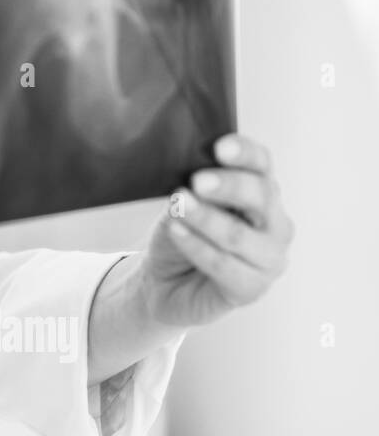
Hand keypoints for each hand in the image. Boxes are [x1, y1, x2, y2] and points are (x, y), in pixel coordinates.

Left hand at [142, 133, 294, 327]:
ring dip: (206, 218)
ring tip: (177, 206)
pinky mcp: (252, 288)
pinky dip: (197, 246)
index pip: (261, 164)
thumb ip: (196, 185)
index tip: (220, 147)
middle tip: (196, 180)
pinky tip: (177, 232)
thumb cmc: (181, 233)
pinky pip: (224, 266)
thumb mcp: (184, 201)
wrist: (162, 281)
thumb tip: (194, 170)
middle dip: (228, 186)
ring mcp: (269, 258)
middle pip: (261, 196)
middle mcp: (273, 222)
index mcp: (261, 191)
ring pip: (239, 235)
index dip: (244, 153)